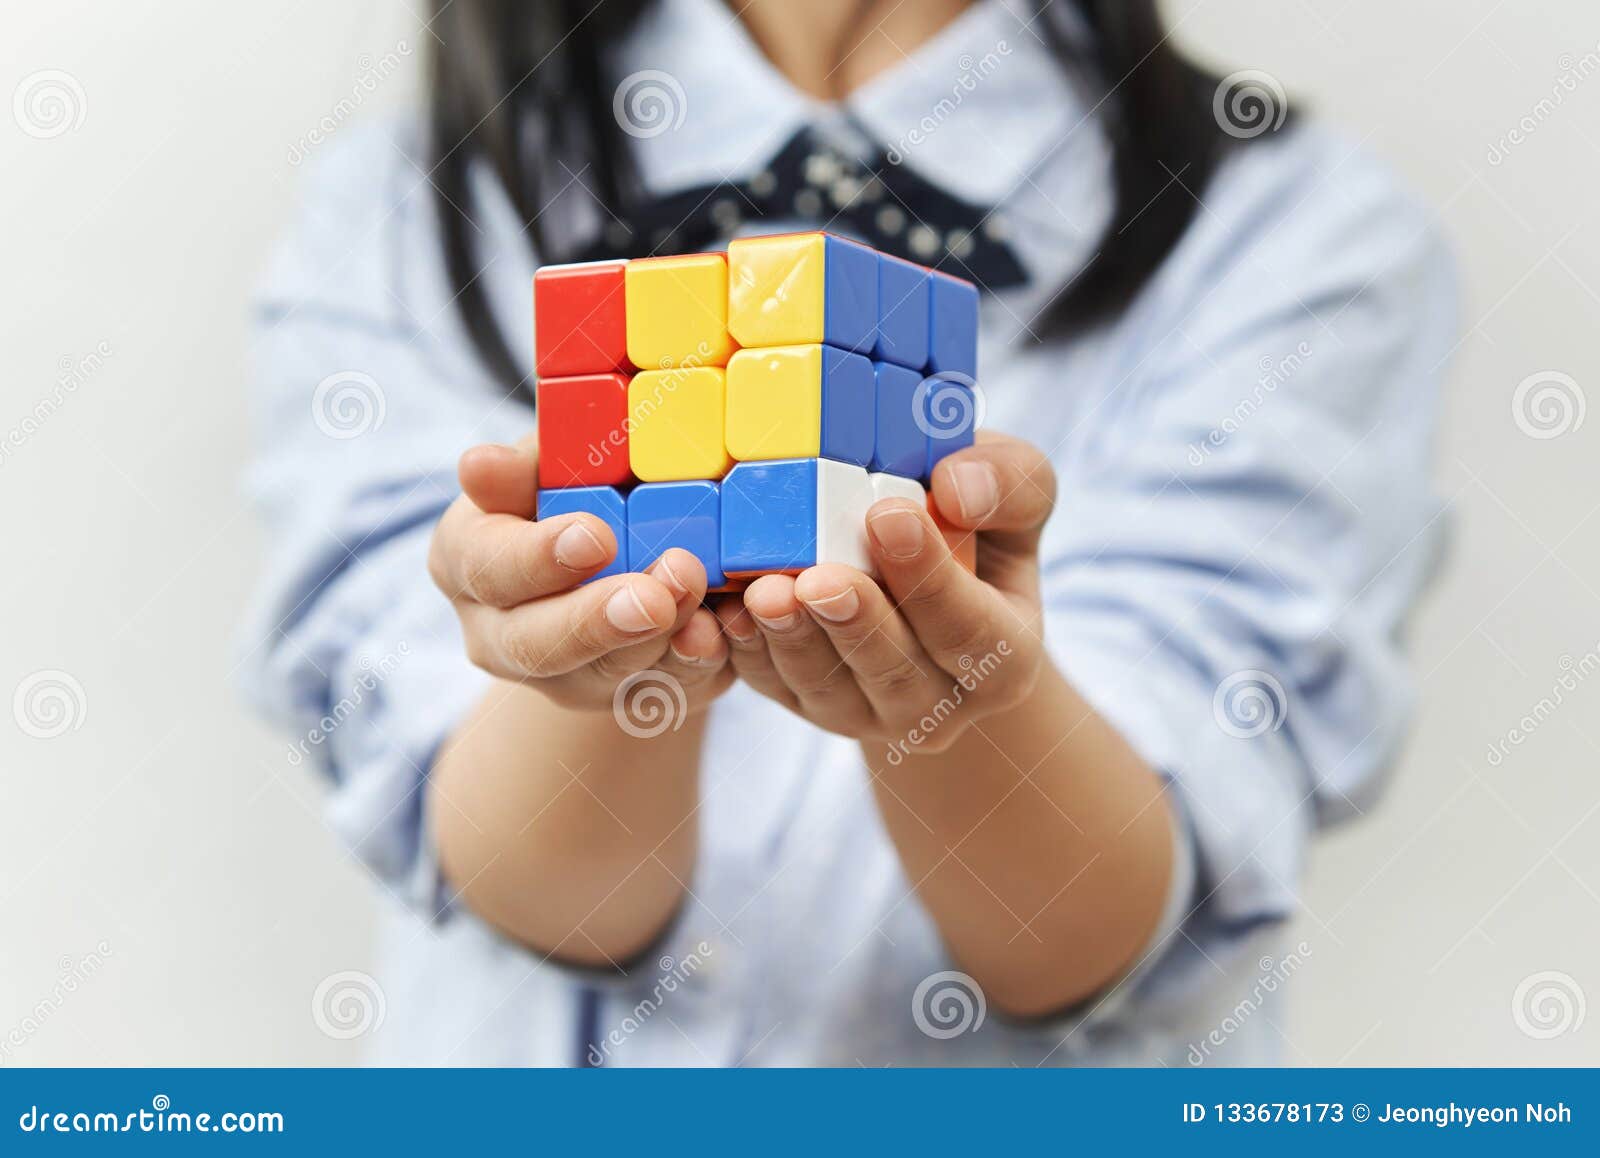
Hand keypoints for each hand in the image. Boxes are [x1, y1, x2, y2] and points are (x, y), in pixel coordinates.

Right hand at [429, 436, 733, 712]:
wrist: (618, 548)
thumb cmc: (572, 486)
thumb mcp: (546, 461)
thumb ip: (520, 467)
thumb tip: (477, 465)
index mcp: (467, 561)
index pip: (489, 568)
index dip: (539, 557)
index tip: (595, 537)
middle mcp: (499, 633)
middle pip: (535, 645)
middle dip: (597, 622)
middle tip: (651, 596)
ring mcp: (560, 677)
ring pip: (602, 675)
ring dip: (655, 640)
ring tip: (695, 598)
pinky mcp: (620, 698)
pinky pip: (657, 692)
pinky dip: (691, 664)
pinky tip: (715, 635)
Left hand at [713, 432, 1054, 752]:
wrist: (922, 566)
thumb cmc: (972, 517)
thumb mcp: (1016, 488)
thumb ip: (1010, 483)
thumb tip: (958, 493)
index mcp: (1002, 657)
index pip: (972, 629)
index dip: (932, 580)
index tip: (890, 517)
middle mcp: (939, 703)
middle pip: (896, 674)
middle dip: (855, 624)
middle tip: (817, 578)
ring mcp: (867, 713)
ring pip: (826, 687)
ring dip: (792, 640)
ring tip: (765, 592)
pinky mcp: (805, 703)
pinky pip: (772, 685)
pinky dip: (746, 650)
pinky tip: (724, 609)